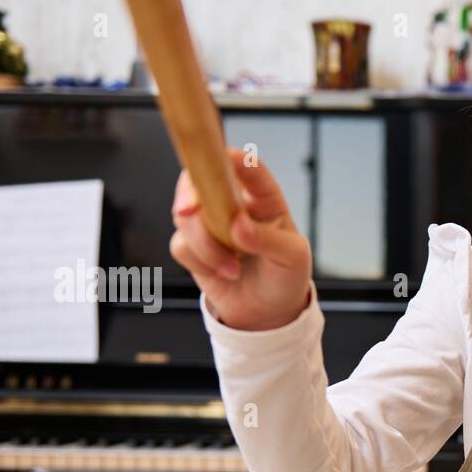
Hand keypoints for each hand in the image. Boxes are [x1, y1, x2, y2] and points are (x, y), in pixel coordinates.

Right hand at [169, 148, 312, 329]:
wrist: (268, 313)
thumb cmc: (286, 277)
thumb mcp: (292, 258)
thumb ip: (268, 240)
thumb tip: (238, 226)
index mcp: (264, 198)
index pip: (248, 167)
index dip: (234, 159)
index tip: (226, 160)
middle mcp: (233, 204)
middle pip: (199, 179)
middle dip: (190, 192)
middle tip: (189, 210)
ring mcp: (210, 223)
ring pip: (185, 216)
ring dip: (204, 244)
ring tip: (233, 268)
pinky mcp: (193, 245)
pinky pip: (180, 244)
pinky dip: (199, 261)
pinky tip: (222, 273)